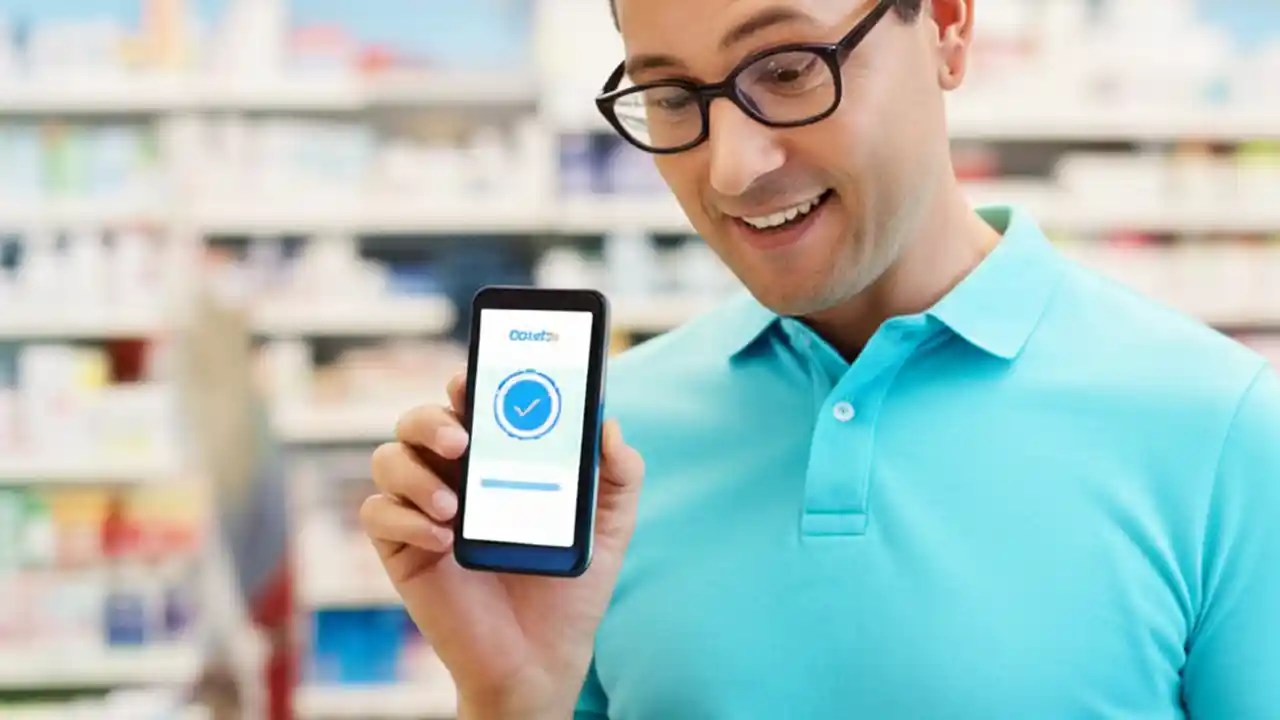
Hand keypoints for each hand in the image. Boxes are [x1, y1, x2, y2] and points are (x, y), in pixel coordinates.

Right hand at [362, 370, 644, 719]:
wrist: (541, 658)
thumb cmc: (568, 588)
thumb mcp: (609, 528)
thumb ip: (620, 475)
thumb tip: (608, 425)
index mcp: (496, 459)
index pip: (470, 404)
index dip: (465, 382)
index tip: (473, 378)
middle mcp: (453, 476)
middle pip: (418, 421)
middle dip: (431, 419)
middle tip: (460, 442)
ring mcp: (423, 511)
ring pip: (387, 459)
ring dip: (414, 471)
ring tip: (455, 506)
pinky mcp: (402, 550)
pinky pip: (377, 514)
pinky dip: (404, 518)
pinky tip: (442, 538)